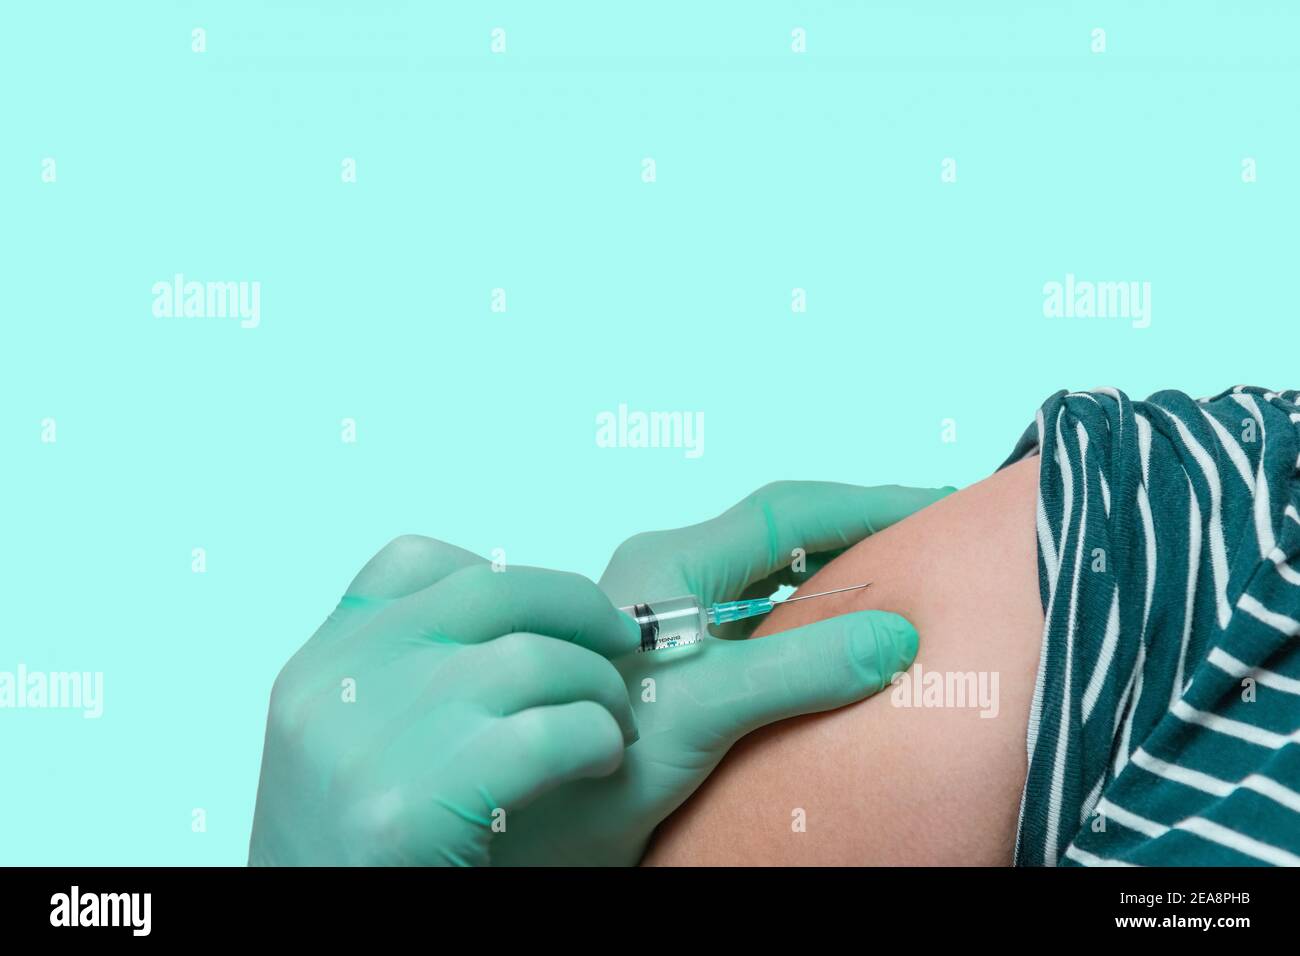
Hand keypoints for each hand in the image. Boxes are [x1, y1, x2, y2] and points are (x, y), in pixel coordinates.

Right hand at [248, 536, 640, 865]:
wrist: (309, 940)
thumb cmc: (356, 860)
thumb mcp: (349, 748)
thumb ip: (409, 683)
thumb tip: (528, 633)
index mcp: (321, 666)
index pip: (413, 564)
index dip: (504, 577)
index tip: (552, 611)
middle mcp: (339, 687)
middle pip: (488, 592)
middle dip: (575, 606)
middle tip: (622, 638)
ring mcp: (372, 740)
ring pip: (532, 659)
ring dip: (598, 686)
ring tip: (613, 725)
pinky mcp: (413, 805)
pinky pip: (547, 735)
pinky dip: (596, 738)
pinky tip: (602, 762)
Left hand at [492, 481, 952, 864]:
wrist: (535, 823)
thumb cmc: (599, 762)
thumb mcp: (707, 709)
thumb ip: (801, 667)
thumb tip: (898, 636)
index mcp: (673, 565)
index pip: (787, 514)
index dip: (867, 503)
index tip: (938, 504)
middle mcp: (675, 584)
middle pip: (785, 542)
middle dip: (861, 535)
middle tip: (935, 544)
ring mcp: (679, 627)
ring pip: (776, 587)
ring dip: (840, 584)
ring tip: (908, 590)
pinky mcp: (685, 672)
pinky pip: (765, 632)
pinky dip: (816, 632)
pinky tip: (850, 653)